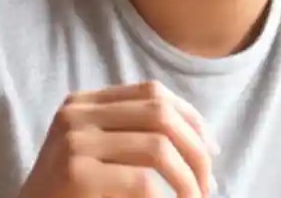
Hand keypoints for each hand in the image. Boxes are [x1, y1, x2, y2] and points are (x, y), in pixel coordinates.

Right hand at [19, 81, 218, 197]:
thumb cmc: (68, 197)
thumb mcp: (98, 156)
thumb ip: (135, 138)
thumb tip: (205, 144)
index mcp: (82, 104)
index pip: (153, 93)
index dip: (191, 118)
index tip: (212, 150)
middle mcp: (76, 115)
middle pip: (161, 114)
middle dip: (196, 149)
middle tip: (210, 184)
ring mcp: (73, 142)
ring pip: (159, 147)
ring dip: (189, 178)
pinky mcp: (75, 174)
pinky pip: (142, 183)